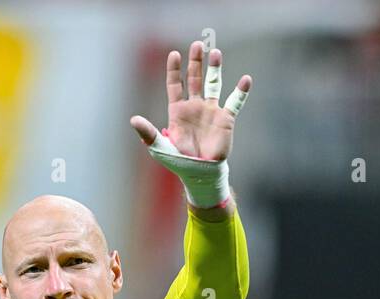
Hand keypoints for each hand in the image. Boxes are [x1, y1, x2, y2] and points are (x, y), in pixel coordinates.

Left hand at [130, 39, 251, 161]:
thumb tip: (133, 119)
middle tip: (197, 45)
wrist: (200, 173)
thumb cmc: (178, 162)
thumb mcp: (159, 147)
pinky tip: (246, 80)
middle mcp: (195, 107)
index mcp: (178, 111)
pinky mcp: (225, 119)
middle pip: (195, 78)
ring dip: (214, 68)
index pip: (175, 85)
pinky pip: (235, 103)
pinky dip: (241, 92)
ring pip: (213, 84)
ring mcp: (210, 111)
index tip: (174, 54)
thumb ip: (147, 132)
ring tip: (215, 52)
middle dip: (195, 62)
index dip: (174, 69)